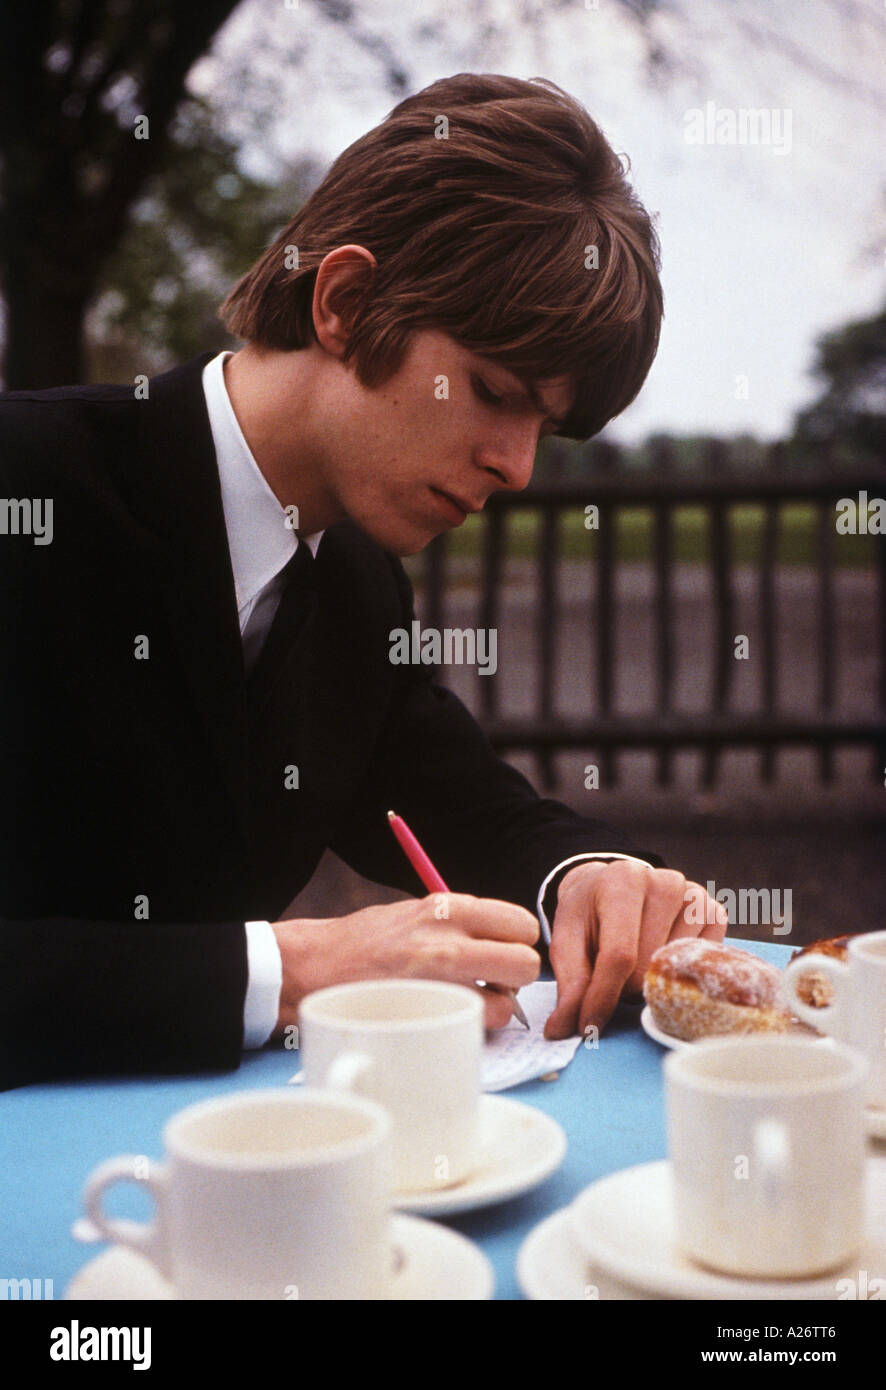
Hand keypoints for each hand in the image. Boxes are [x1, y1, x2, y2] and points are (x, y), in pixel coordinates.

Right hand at [271, 893, 539, 1036]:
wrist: (314, 965)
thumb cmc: (365, 942)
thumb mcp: (415, 913)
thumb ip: (460, 924)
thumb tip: (505, 942)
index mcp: (449, 906)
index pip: (522, 923)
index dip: (518, 942)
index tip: (501, 952)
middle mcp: (450, 938)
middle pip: (528, 963)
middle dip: (516, 977)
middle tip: (492, 982)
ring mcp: (440, 979)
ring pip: (508, 1004)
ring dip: (495, 1009)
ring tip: (465, 1003)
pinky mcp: (428, 1011)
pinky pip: (476, 1026)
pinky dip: (470, 1027)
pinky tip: (447, 1017)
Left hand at [544, 860, 727, 1039]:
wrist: (610, 887)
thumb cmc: (589, 915)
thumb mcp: (567, 941)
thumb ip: (569, 983)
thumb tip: (563, 1030)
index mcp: (623, 881)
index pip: (619, 954)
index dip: (603, 996)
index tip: (589, 1026)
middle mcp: (664, 881)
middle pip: (650, 965)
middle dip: (627, 986)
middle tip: (615, 975)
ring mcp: (694, 895)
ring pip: (678, 967)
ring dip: (654, 979)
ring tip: (638, 962)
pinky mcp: (713, 912)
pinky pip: (704, 960)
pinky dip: (682, 970)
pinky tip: (664, 955)